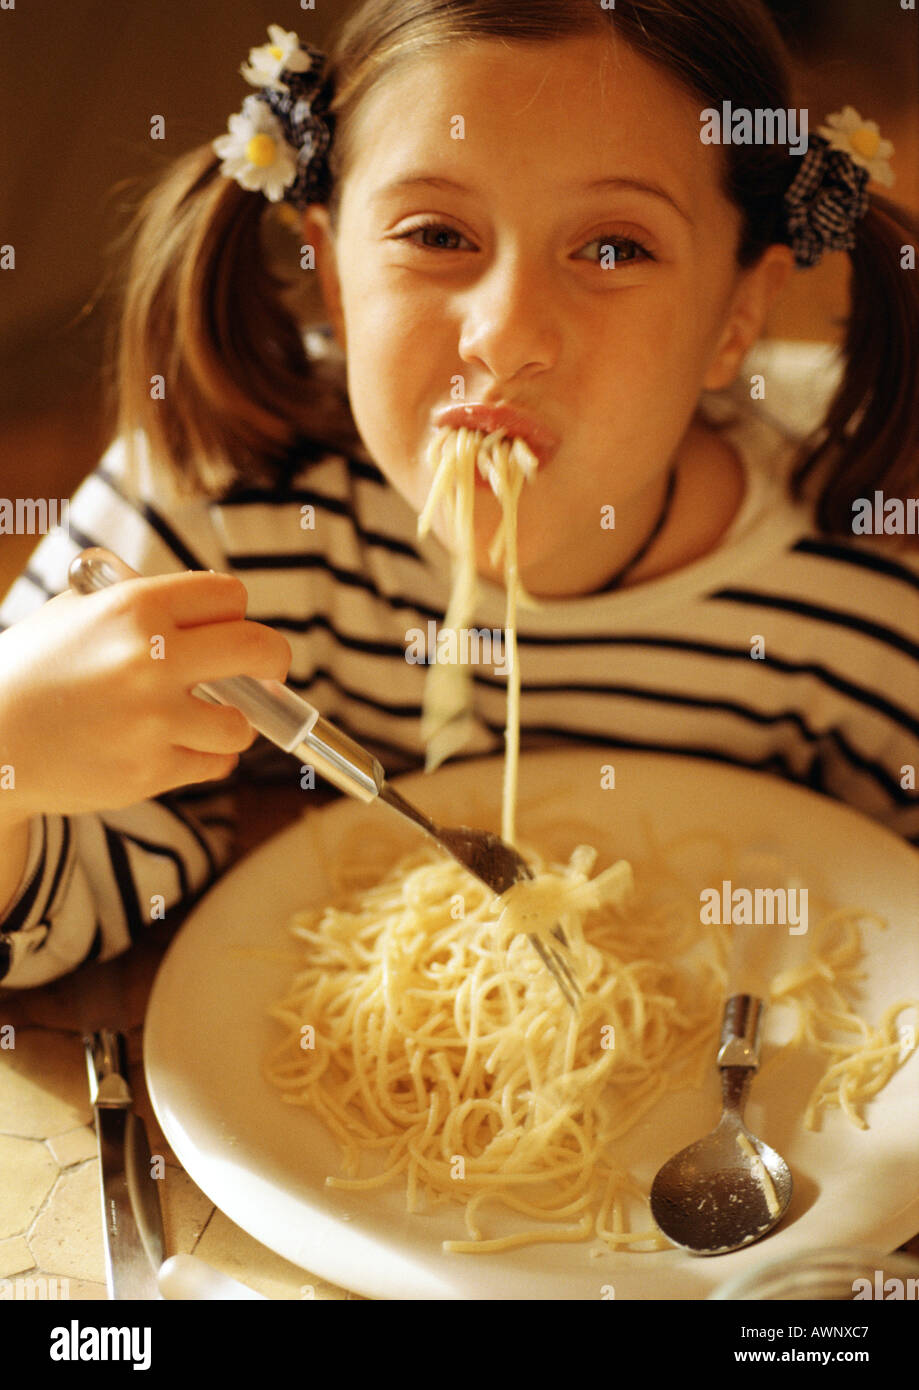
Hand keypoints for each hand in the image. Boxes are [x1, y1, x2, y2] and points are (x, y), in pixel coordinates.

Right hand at [0, 570, 291, 819]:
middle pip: (260, 650)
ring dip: (233, 721)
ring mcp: (153, 721)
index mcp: (135, 609)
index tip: (227, 629)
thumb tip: (212, 606)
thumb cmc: (33, 671)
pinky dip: (206, 757)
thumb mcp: (76, 612)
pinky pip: (215, 764)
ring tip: (205, 718)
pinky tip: (177, 747)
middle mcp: (151, 661)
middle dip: (272, 660)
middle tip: (265, 671)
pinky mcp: (150, 772)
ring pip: (243, 722)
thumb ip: (141, 601)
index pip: (230, 597)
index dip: (233, 614)